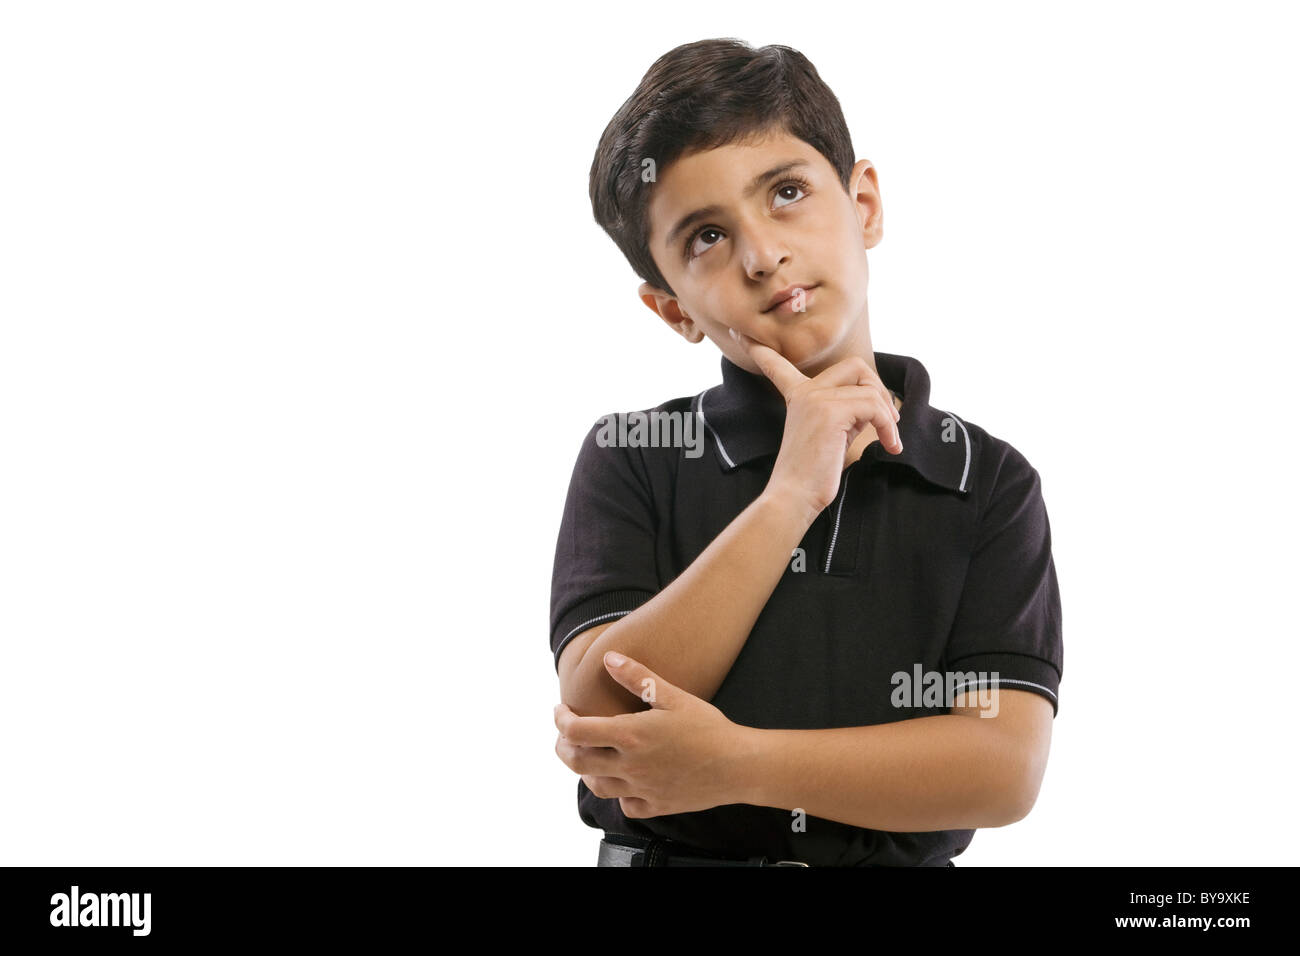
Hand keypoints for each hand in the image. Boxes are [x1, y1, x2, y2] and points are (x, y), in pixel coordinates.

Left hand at [553, 652, 752, 817]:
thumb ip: (637, 678)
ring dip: (585, 769)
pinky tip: (623, 780)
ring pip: (596, 784)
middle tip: (565, 734)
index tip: (560, 710)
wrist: (739, 766)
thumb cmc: (708, 727)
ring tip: (589, 754)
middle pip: (576, 761)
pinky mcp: (656, 805)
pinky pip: (625, 804)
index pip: (575, 731)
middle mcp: (629, 766)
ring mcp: (641, 789)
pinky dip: (617, 793)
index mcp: (630, 735)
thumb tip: (609, 658)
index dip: (560, 720)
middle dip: (563, 746)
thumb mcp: (673, 695)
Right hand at [730, 329, 901, 515]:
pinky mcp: (830, 411)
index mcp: (797, 396)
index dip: (760, 352)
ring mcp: (816, 398)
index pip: (778, 366)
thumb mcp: (830, 434)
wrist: (795, 496)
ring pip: (871, 390)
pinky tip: (890, 444)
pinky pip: (874, 406)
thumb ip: (845, 413)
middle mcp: (805, 391)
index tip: (738, 336)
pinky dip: (889, 425)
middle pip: (854, 365)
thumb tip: (880, 405)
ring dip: (889, 416)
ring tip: (891, 439)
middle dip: (879, 387)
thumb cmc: (812, 475)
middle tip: (887, 417)